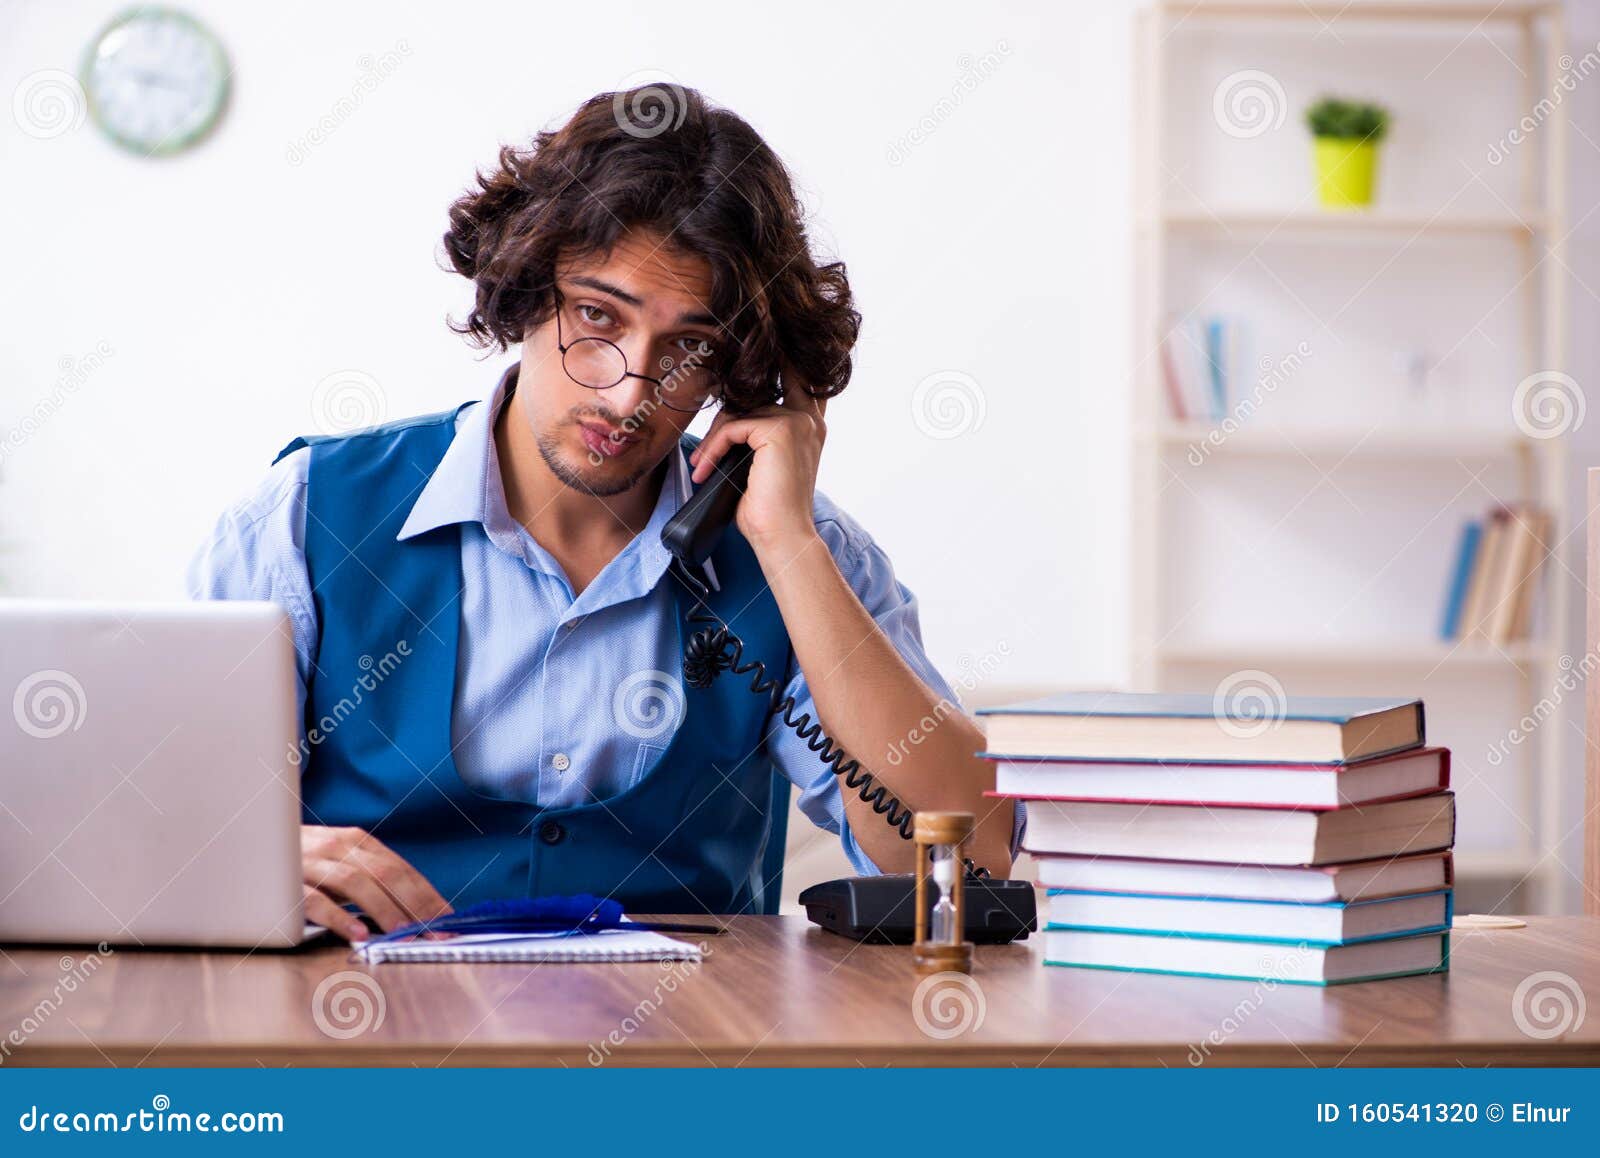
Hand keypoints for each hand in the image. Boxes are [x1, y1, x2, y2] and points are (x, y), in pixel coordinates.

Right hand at [301, 825, 452, 941]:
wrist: (247, 845)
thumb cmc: (301, 862)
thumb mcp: (338, 862)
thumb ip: (371, 878)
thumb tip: (414, 911)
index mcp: (356, 841)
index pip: (402, 869)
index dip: (428, 895)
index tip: (450, 920)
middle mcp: (336, 847)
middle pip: (386, 874)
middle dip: (416, 905)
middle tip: (436, 933)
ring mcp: (311, 864)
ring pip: (356, 883)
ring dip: (384, 910)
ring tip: (403, 934)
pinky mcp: (286, 885)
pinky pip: (315, 901)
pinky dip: (340, 919)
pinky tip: (358, 936)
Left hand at [688, 365, 825, 556]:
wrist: (782, 536)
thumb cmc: (770, 509)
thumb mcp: (762, 464)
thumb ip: (755, 435)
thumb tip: (727, 417)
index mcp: (810, 425)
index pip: (798, 379)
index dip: (781, 362)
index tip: (765, 342)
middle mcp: (808, 419)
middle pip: (754, 396)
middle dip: (725, 421)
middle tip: (705, 453)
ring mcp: (796, 422)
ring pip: (739, 412)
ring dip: (714, 440)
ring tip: (703, 468)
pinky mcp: (779, 430)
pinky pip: (733, 426)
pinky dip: (714, 448)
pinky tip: (705, 470)